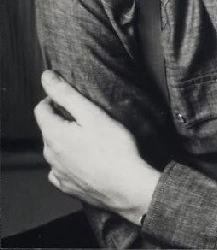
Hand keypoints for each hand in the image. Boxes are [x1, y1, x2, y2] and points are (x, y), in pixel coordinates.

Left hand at [34, 70, 159, 224]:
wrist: (128, 186)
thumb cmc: (114, 147)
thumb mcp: (92, 113)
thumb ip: (66, 94)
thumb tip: (46, 76)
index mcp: (54, 134)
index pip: (41, 109)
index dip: (53, 99)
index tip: (70, 97)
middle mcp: (51, 155)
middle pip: (48, 129)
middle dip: (61, 119)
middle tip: (84, 115)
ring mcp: (59, 174)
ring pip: (54, 150)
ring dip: (64, 140)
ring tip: (87, 136)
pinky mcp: (69, 188)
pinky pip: (60, 171)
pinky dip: (67, 162)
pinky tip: (82, 159)